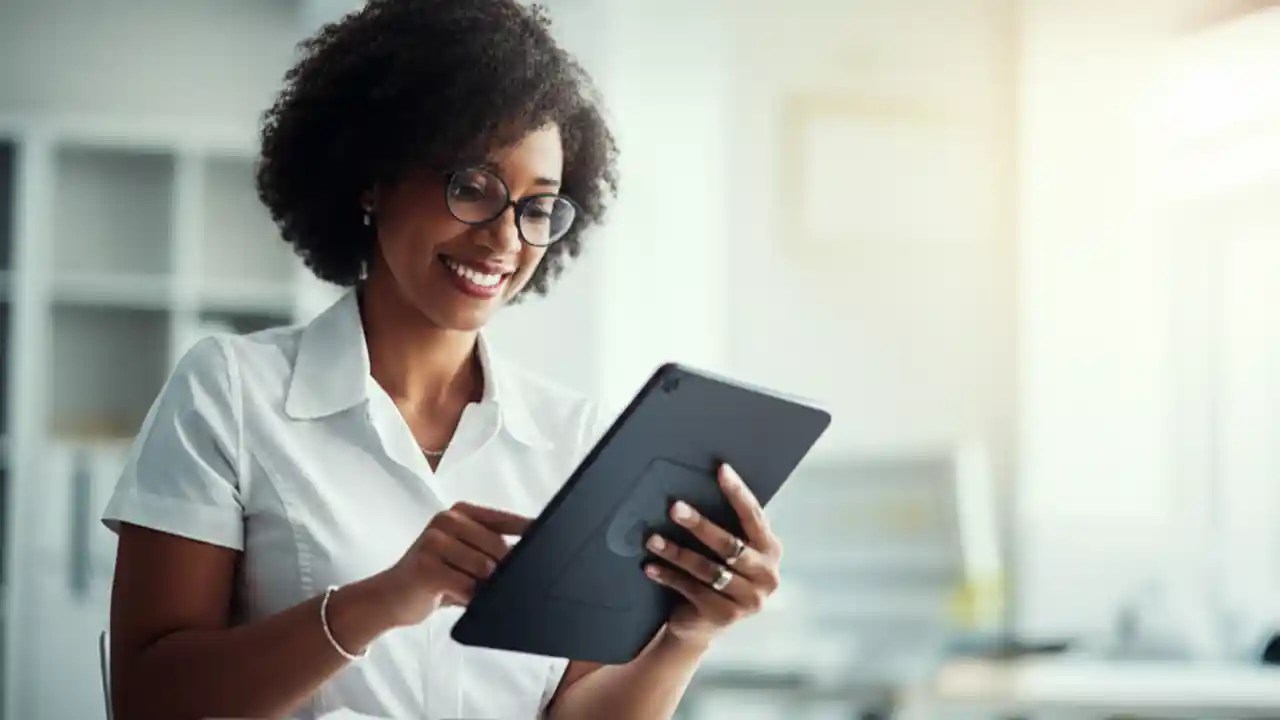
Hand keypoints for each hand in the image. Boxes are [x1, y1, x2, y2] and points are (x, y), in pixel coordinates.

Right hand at [379, 502, 530, 626]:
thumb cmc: (434, 578)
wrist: (388, 598)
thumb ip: (491, 550)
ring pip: (484, 569)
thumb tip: (530, 559)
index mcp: (460, 512)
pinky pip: (466, 586)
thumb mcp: (465, 557)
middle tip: (488, 585)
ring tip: (467, 590)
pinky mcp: (425, 566)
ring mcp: (434, 541)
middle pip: (498, 548)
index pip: (505, 520)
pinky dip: (468, 598)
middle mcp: (447, 520)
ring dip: (482, 588)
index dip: (529, 532)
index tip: (554, 540)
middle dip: (501, 572)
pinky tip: (456, 598)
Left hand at [642, 464, 782, 648]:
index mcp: (770, 550)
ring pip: (707, 569)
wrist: (704, 625)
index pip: (754, 516)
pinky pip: (692, 589)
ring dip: (676, 552)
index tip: (721, 470)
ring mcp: (749, 599)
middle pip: (729, 545)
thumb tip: (695, 487)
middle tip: (674, 507)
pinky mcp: (725, 616)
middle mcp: (767, 575)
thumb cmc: (717, 575)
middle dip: (700, 525)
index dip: (738, 492)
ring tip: (652, 540)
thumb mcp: (729, 552)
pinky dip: (669, 576)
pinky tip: (650, 566)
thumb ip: (728, 527)